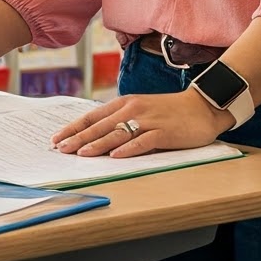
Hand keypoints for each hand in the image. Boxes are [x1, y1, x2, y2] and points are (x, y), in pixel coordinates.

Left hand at [51, 89, 230, 158]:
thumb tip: (96, 138)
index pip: (92, 116)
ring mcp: (149, 120)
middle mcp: (133, 109)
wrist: (204, 106)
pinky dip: (128, 149)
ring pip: (117, 133)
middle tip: (60, 149)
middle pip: (100, 126)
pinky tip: (115, 156)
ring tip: (81, 153)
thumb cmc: (171, 112)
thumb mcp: (141, 111)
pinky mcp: (164, 132)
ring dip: (97, 144)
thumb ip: (121, 121)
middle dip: (78, 138)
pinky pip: (143, 141)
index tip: (56, 139)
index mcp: (125, 104)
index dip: (73, 128)